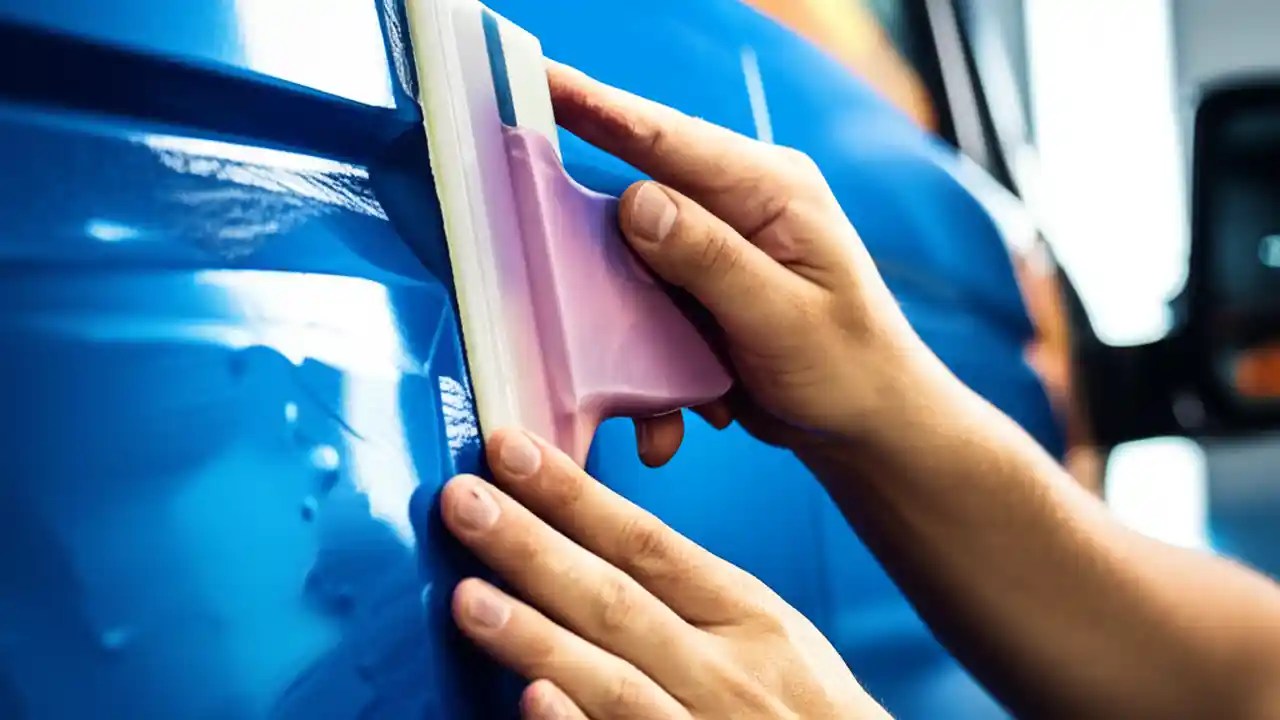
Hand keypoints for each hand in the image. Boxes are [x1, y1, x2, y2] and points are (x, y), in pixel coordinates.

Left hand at [441, 429, 889, 718]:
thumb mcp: (769, 628)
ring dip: (537, 639)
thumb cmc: (805, 704)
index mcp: (745, 612)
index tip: (511, 452)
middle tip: (462, 499)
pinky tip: (533, 703)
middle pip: (617, 599)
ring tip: (467, 597)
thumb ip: (689, 588)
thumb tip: (593, 535)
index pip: (648, 542)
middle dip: (534, 548)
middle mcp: (724, 668)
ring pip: (613, 680)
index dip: (575, 497)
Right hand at [548, 63, 942, 465]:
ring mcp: (713, 250)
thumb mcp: (783, 318)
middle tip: (565, 294)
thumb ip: (710, 259)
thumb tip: (635, 200)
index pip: (666, 137)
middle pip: (633, 202)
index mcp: (768, 189)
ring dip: (628, 338)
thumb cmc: (849, 367)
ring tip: (666, 396)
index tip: (537, 77)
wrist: (867, 423)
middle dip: (598, 262)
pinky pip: (645, 314)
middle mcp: (736, 206)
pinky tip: (676, 417)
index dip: (595, 105)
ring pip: (629, 268)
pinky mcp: (697, 292)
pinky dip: (648, 370)